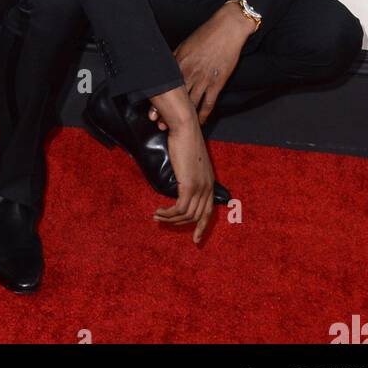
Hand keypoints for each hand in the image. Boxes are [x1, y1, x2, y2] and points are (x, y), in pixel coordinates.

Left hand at [148, 3, 252, 129]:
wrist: (226, 30)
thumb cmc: (205, 35)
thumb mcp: (184, 44)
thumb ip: (175, 58)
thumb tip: (167, 68)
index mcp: (179, 63)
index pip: (166, 88)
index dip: (158, 102)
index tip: (152, 112)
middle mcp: (190, 74)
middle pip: (176, 99)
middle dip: (167, 113)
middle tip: (160, 125)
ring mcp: (204, 80)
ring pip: (191, 104)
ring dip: (184, 118)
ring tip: (176, 127)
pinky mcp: (217, 83)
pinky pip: (209, 103)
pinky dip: (204, 115)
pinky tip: (200, 122)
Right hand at [152, 104, 216, 242]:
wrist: (185, 128)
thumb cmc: (184, 139)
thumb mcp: (190, 161)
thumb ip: (189, 174)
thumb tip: (180, 183)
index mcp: (210, 182)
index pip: (208, 212)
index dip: (202, 226)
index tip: (196, 239)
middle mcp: (208, 187)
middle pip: (196, 216)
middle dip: (180, 224)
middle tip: (163, 222)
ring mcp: (200, 187)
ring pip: (186, 214)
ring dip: (170, 218)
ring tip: (157, 216)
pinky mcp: (189, 185)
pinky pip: (179, 208)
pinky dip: (168, 213)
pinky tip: (159, 211)